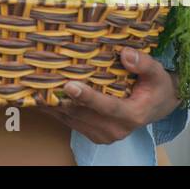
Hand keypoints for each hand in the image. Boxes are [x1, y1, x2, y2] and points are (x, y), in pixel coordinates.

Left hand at [40, 46, 180, 144]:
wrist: (157, 106)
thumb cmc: (156, 86)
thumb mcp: (156, 72)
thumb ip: (143, 63)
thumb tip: (125, 54)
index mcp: (132, 114)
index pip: (107, 106)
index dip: (87, 96)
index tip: (69, 85)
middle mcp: (116, 129)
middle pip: (83, 113)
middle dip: (61, 98)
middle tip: (38, 81)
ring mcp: (103, 134)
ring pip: (72, 119)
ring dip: (53, 104)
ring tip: (33, 86)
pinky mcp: (94, 134)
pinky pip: (70, 122)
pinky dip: (56, 110)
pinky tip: (40, 95)